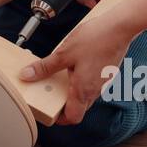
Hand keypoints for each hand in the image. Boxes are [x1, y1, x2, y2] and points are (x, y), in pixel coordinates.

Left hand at [17, 10, 135, 125]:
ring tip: (62, 74)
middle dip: (64, 103)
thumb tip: (27, 75)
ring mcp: (103, 82)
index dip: (60, 119)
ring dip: (73, 89)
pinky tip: (76, 63)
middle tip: (51, 91)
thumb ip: (45, 67)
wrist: (119, 27)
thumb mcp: (63, 53)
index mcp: (83, 90)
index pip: (73, 118)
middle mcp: (95, 90)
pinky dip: (82, 79)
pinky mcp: (107, 73)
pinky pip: (92, 83)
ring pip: (86, 94)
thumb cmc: (95, 40)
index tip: (49, 112)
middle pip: (79, 107)